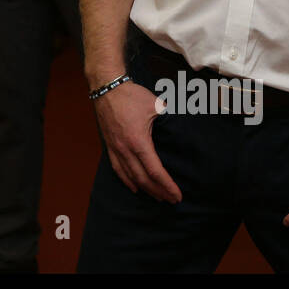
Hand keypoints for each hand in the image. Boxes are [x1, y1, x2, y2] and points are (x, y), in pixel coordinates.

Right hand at [92, 81, 181, 203]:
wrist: (106, 88)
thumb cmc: (130, 95)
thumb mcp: (155, 105)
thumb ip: (169, 118)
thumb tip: (182, 124)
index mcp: (138, 141)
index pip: (154, 170)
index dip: (167, 185)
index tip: (177, 195)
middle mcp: (125, 149)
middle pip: (143, 179)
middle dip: (159, 191)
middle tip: (171, 199)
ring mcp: (115, 148)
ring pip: (130, 176)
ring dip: (145, 189)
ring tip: (157, 197)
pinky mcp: (109, 145)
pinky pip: (118, 168)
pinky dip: (127, 181)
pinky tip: (134, 187)